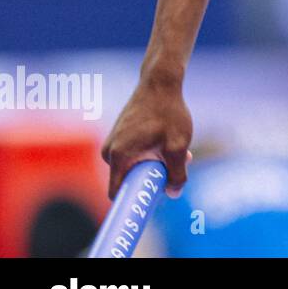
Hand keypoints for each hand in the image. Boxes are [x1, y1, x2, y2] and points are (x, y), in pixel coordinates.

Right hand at [101, 79, 193, 199]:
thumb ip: (177, 173)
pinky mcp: (119, 136)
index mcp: (119, 156)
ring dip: (154, 164)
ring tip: (175, 148)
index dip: (131, 202)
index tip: (148, 205)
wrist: (160, 83)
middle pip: (129, 180)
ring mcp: (112, 143)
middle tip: (174, 167)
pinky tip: (167, 141)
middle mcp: (109, 151)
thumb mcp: (178, 145)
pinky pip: (132, 155)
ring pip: (133, 166)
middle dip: (152, 178)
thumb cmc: (168, 113)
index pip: (116, 192)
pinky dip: (149, 154)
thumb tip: (173, 194)